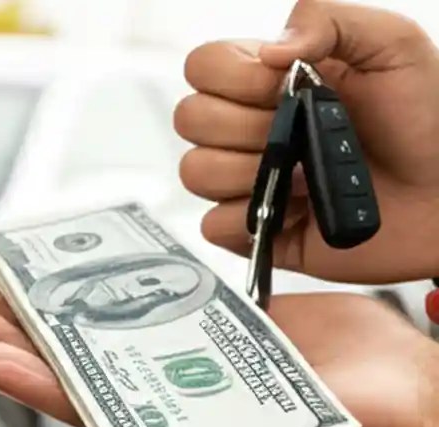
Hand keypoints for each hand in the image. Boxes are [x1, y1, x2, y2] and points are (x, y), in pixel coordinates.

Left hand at [0, 278, 438, 426]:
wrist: (396, 389)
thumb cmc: (365, 423)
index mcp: (160, 426)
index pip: (67, 398)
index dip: (9, 370)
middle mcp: (145, 393)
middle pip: (44, 357)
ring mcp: (157, 358)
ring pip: (65, 328)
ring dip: (9, 304)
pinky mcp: (180, 325)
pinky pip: (110, 303)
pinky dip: (73, 284)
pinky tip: (41, 268)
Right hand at [177, 0, 438, 283]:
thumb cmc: (428, 120)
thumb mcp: (392, 44)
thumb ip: (328, 18)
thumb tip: (270, 51)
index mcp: (270, 79)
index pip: (203, 65)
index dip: (234, 77)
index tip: (285, 88)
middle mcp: (250, 127)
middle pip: (190, 118)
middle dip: (245, 126)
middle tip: (301, 133)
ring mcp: (249, 179)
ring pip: (195, 171)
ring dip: (251, 173)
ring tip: (307, 175)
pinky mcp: (257, 228)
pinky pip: (215, 225)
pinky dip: (253, 218)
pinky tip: (300, 210)